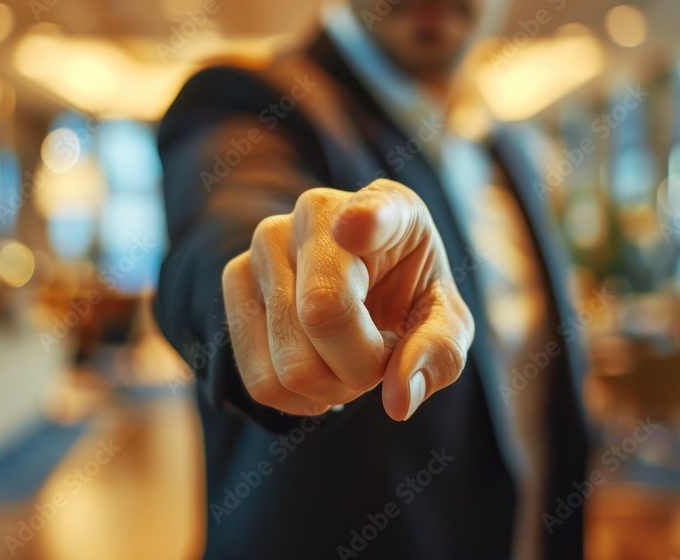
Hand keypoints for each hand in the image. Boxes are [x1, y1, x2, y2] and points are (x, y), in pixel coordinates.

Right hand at [221, 179, 474, 420]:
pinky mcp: (235, 277)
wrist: (360, 280)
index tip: (357, 226)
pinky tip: (317, 370)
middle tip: (378, 356)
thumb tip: (397, 399)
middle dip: (361, 369)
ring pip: (290, 364)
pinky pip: (261, 380)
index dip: (366, 221)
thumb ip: (439, 353)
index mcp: (388, 207)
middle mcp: (316, 212)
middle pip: (324, 317)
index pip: (372, 212)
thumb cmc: (407, 293)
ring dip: (331, 389)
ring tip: (346, 359)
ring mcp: (266, 242)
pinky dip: (298, 400)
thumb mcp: (445, 320)